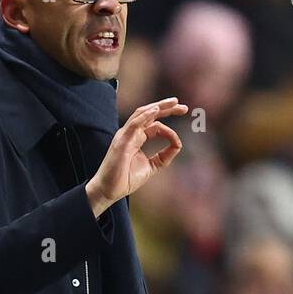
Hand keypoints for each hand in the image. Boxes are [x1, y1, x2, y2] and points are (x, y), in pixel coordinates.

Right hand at [86, 97, 188, 216]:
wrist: (109, 191)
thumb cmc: (125, 180)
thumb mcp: (151, 167)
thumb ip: (164, 156)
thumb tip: (178, 145)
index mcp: (137, 138)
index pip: (155, 125)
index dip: (169, 130)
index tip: (177, 143)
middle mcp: (131, 133)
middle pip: (150, 114)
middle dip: (167, 108)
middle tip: (183, 107)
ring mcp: (125, 135)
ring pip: (142, 113)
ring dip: (158, 106)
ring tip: (173, 102)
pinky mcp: (121, 141)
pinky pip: (134, 123)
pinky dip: (145, 116)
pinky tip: (156, 110)